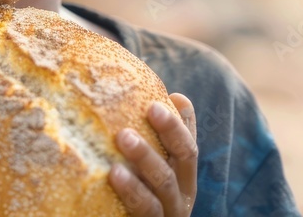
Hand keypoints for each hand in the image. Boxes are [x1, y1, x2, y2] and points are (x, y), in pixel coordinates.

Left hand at [109, 93, 197, 215]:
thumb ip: (152, 145)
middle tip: (150, 107)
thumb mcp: (146, 175)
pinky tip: (113, 173)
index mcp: (182, 179)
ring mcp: (168, 216)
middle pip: (185, 158)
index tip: (170, 96)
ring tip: (123, 136)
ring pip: (164, 184)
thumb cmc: (135, 206)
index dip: (182, 121)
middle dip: (170, 130)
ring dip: (146, 157)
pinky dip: (131, 191)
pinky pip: (144, 211)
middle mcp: (181, 197)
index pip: (189, 144)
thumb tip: (166, 98)